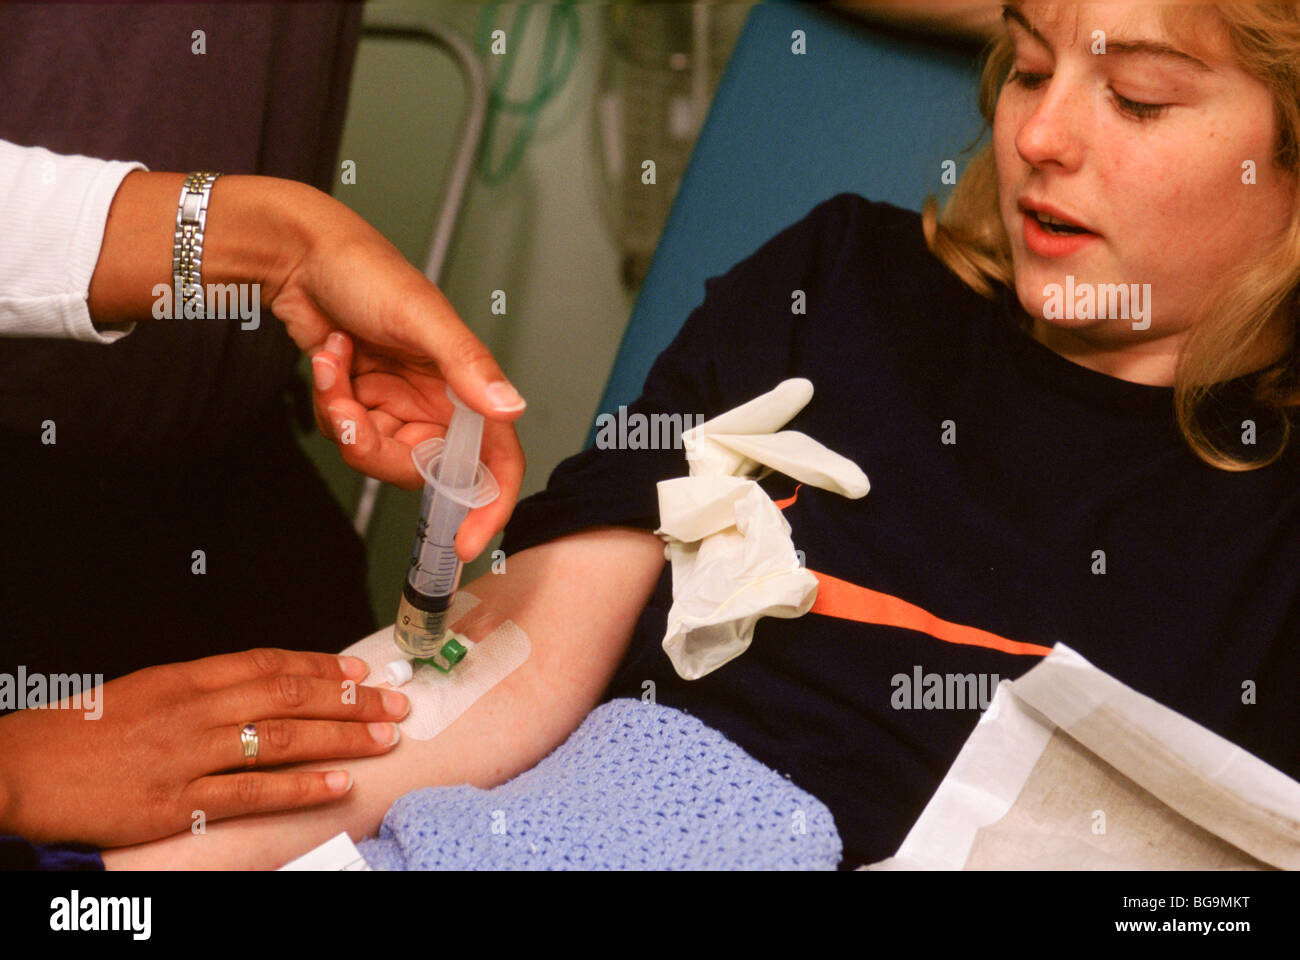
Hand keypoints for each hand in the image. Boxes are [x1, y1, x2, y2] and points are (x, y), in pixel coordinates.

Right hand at [0, 649, 407, 847]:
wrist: (22, 768)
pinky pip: (252, 792)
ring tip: (383, 738)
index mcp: (187, 676)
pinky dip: (301, 787)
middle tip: (394, 704)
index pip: (272, 664)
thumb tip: (262, 688)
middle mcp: (196, 710)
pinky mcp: (178, 802)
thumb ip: (205, 688)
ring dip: (341, 739)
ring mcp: (189, 756)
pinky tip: (338, 784)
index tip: (361, 673)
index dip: (323, 668)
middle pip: (290, 697)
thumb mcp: (147, 689)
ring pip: (283, 740)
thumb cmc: (82, 730)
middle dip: (350, 701)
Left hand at [266, 187, 525, 559]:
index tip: (465, 540)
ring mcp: (397, 404)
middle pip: (421, 469)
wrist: (302, 253)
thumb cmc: (368, 269)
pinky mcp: (362, 400)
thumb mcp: (422, 317)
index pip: (496, 462)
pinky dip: (329, 398)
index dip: (488, 505)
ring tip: (335, 362)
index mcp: (467, 384)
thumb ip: (468, 366)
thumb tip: (510, 406)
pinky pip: (346, 432)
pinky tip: (329, 357)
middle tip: (352, 409)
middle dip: (375, 447)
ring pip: (376, 454)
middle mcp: (437, 402)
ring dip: (344, 413)